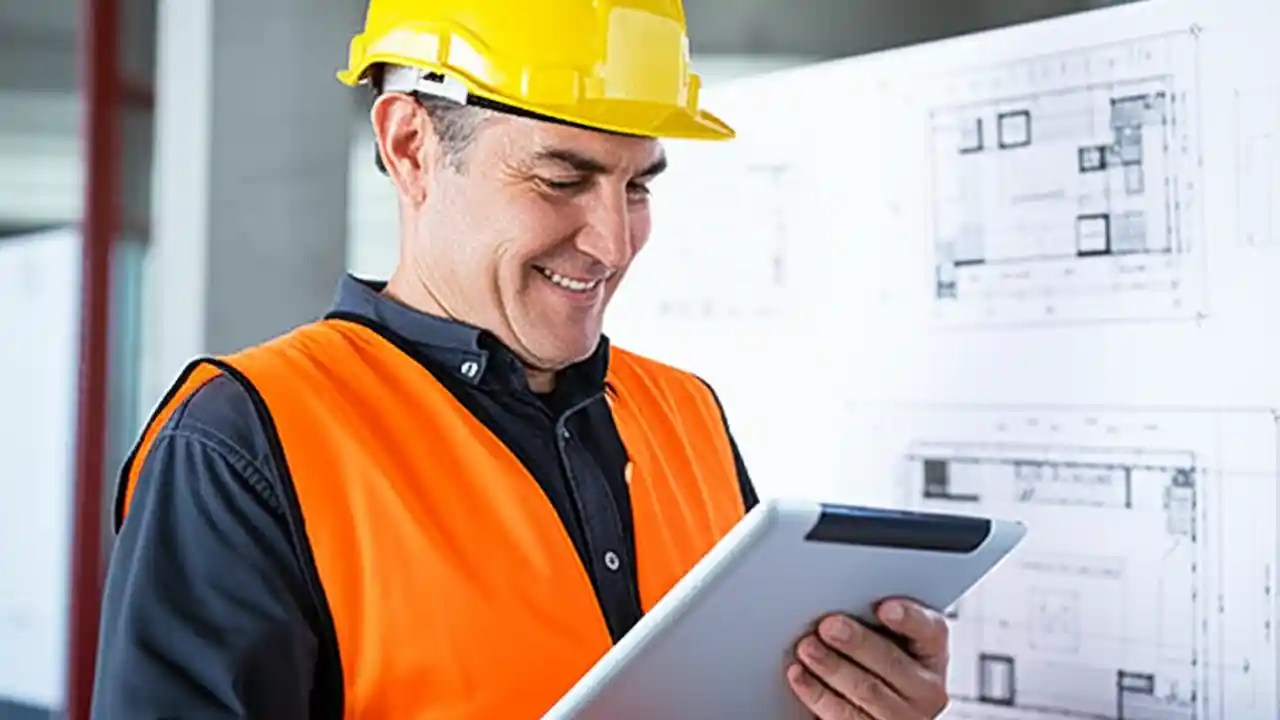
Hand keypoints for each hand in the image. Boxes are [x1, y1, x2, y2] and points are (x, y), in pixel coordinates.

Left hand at [786, 598, 949, 718]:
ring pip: (867, 691)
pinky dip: (817, 693)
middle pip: (893, 663)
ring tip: (808, 647)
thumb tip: (839, 597)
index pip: (929, 631)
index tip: (885, 608)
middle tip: (829, 626)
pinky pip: (844, 715)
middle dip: (858, 643)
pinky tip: (799, 675)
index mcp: (931, 653)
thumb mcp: (883, 636)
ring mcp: (902, 716)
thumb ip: (871, 619)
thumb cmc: (875, 660)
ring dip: (833, 667)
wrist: (874, 706)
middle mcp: (925, 689)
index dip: (908, 619)